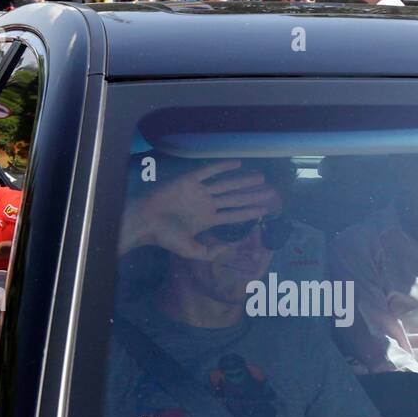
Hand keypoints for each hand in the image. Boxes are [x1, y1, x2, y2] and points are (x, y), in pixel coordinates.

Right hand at [119, 159, 273, 260]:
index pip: (234, 214)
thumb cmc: (166, 237)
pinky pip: (209, 171)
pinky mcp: (190, 181)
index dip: (250, 212)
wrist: (146, 222)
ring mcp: (199, 192)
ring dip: (243, 181)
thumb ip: (211, 253)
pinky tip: (238, 164)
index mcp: (208, 219)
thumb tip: (230, 249)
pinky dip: (223, 167)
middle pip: (235, 199)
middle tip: (271, 192)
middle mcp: (207, 204)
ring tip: (261, 178)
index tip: (265, 209)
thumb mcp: (192, 251)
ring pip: (226, 185)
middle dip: (252, 195)